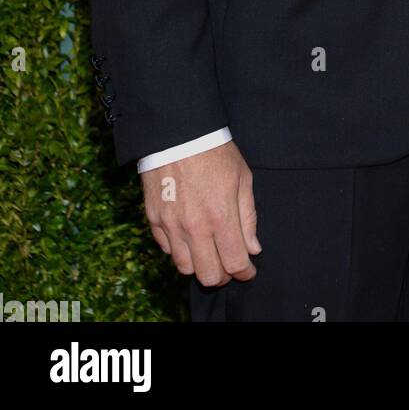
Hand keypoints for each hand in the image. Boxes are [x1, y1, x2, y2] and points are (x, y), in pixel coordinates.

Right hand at [141, 140, 260, 286]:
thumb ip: (248, 217)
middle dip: (223, 275)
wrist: (179, 133)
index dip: (244, 272)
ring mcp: (171, 225)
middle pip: (208, 276)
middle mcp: (195, 227)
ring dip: (199, 265)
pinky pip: (167, 250)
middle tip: (229, 264)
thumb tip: (252, 249)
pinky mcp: (154, 220)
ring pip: (185, 268)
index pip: (234, 263)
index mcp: (221, 216)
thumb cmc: (215, 153)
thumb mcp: (242, 178)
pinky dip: (180, 250)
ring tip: (208, 252)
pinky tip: (189, 237)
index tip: (248, 270)